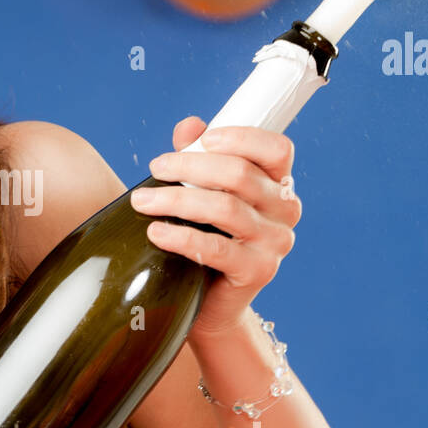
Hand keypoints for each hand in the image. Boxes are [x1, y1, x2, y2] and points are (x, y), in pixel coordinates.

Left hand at [129, 116, 301, 340]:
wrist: (209, 301)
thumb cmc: (206, 237)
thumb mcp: (201, 193)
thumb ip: (198, 156)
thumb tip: (188, 126)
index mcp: (278, 184)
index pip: (276, 149)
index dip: (242, 138)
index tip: (202, 140)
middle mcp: (285, 211)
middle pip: (241, 175)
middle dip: (190, 167)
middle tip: (155, 169)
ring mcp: (275, 243)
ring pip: (225, 209)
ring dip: (176, 201)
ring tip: (142, 201)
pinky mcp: (258, 272)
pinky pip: (217, 249)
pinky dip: (181, 236)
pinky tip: (155, 232)